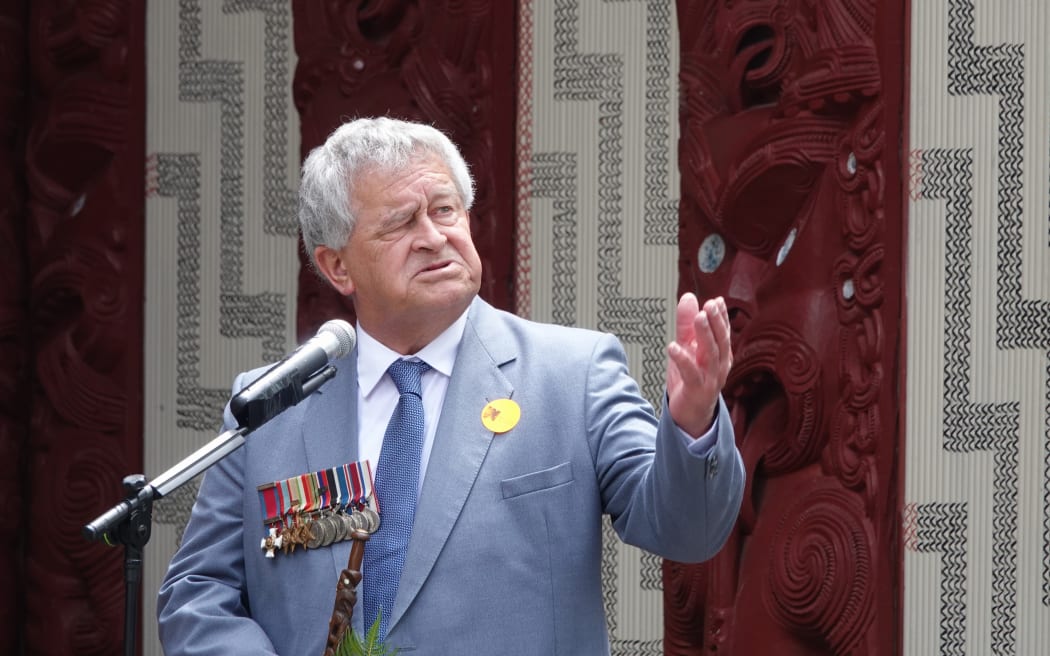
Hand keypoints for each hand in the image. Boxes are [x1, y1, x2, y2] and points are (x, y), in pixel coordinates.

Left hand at [666, 293, 732, 436]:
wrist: (689, 413)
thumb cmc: (690, 379)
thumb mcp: (687, 347)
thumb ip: (686, 324)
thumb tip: (688, 297)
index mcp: (720, 354)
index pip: (723, 331)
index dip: (721, 316)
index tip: (716, 301)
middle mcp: (719, 366)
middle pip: (720, 341)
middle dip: (716, 322)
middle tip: (709, 305)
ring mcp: (711, 379)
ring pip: (711, 355)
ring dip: (705, 335)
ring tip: (698, 318)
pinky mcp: (697, 390)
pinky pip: (691, 374)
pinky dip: (683, 360)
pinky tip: (673, 347)